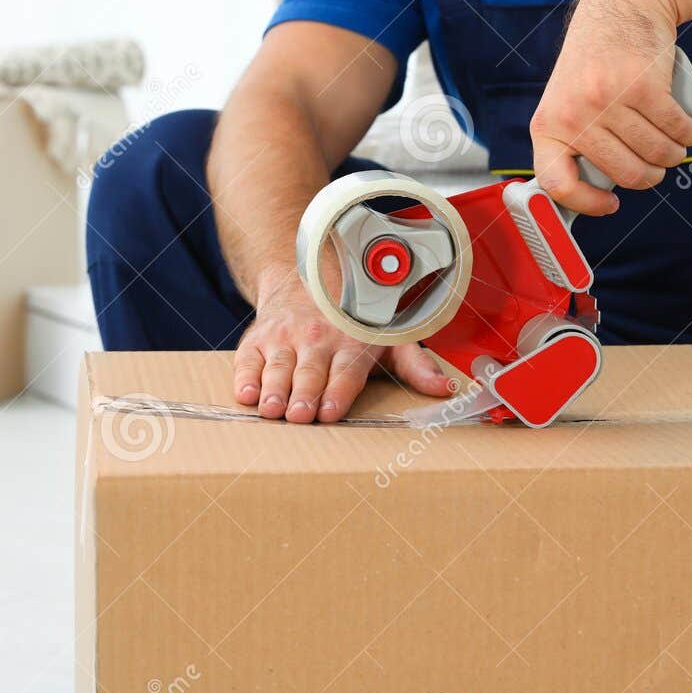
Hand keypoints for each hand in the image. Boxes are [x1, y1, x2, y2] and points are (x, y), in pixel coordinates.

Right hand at [234, 270, 453, 423]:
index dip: (338, 391)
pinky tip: (246, 393)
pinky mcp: (258, 339)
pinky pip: (248, 359)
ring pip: (279, 367)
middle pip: (309, 371)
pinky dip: (246, 376)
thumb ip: (415, 365)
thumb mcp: (388, 336)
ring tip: (272, 409)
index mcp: (351, 343)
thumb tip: (445, 388)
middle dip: (304, 393)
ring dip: (274, 389)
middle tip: (298, 415)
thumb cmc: (352, 319)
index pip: (345, 371)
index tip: (331, 410)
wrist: (305, 277)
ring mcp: (284, 338)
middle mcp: (316, 339)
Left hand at [529, 0, 691, 215]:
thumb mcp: (567, 102)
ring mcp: (607, 101)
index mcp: (547, 126)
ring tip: (674, 144)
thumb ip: (573, 141)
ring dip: (674, 156)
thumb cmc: (596, 63)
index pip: (556, 183)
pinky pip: (676, 129)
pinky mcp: (643, 86)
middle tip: (656, 165)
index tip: (611, 204)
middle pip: (625, 175)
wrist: (622, 5)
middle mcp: (573, 115)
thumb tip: (588, 194)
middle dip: (651, 177)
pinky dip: (689, 133)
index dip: (586, 203)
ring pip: (656, 155)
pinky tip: (687, 128)